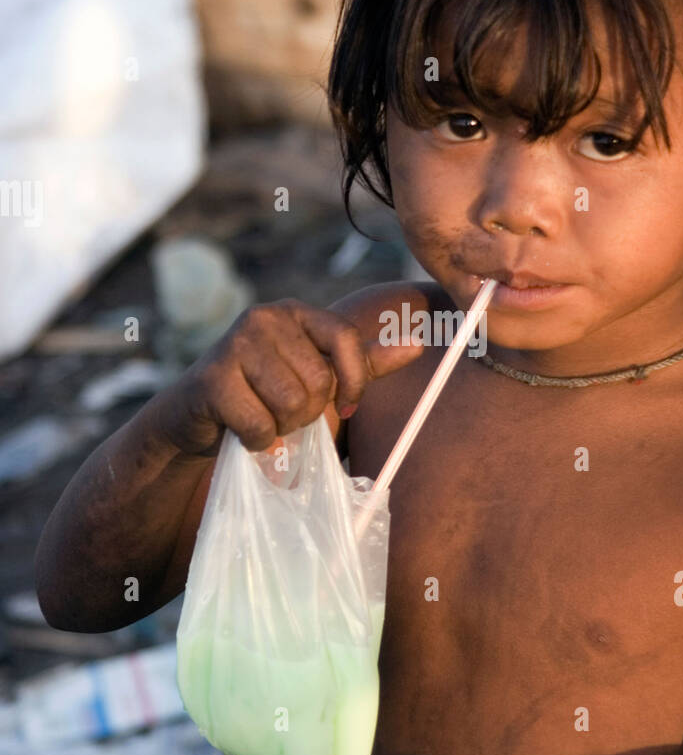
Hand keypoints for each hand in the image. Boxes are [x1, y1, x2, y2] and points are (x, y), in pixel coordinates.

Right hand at [149, 298, 423, 457]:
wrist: (194, 418)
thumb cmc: (263, 395)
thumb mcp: (316, 375)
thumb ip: (364, 362)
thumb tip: (416, 343)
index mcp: (295, 313)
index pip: (346, 339)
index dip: (353, 381)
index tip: (346, 406)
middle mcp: (264, 318)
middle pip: (319, 381)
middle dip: (307, 411)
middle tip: (281, 412)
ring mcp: (234, 344)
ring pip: (291, 404)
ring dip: (281, 427)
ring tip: (262, 417)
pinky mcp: (212, 379)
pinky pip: (261, 425)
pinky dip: (256, 441)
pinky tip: (240, 431)